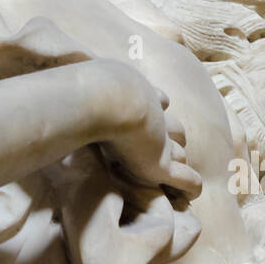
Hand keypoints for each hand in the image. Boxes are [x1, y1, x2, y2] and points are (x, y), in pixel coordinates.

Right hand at [90, 60, 202, 200]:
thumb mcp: (89, 73)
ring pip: (181, 153)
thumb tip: (74, 67)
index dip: (158, 106)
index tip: (160, 106)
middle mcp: (153, 116)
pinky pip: (188, 180)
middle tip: (165, 149)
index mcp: (138, 93)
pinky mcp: (160, 165)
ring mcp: (159, 142)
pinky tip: (190, 196)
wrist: (106, 99)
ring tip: (175, 176)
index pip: (157, 100)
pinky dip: (190, 187)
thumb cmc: (93, 86)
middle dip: (171, 137)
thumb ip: (85, 74)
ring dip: (178, 162)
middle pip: (174, 128)